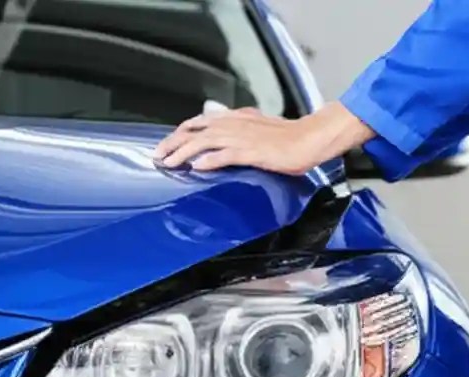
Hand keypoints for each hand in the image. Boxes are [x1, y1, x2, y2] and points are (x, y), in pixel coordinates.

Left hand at [152, 102, 375, 174]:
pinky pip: (225, 155)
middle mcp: (234, 124)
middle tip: (158, 156)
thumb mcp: (259, 129)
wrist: (310, 139)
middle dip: (173, 143)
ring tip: (169, 163)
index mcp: (236, 118)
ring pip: (203, 141)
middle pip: (194, 130)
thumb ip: (239, 131)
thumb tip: (222, 144)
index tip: (168, 144)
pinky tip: (196, 167)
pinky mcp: (252, 152)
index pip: (199, 122)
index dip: (180, 133)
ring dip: (183, 152)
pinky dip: (208, 160)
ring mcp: (242, 137)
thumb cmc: (289, 138)